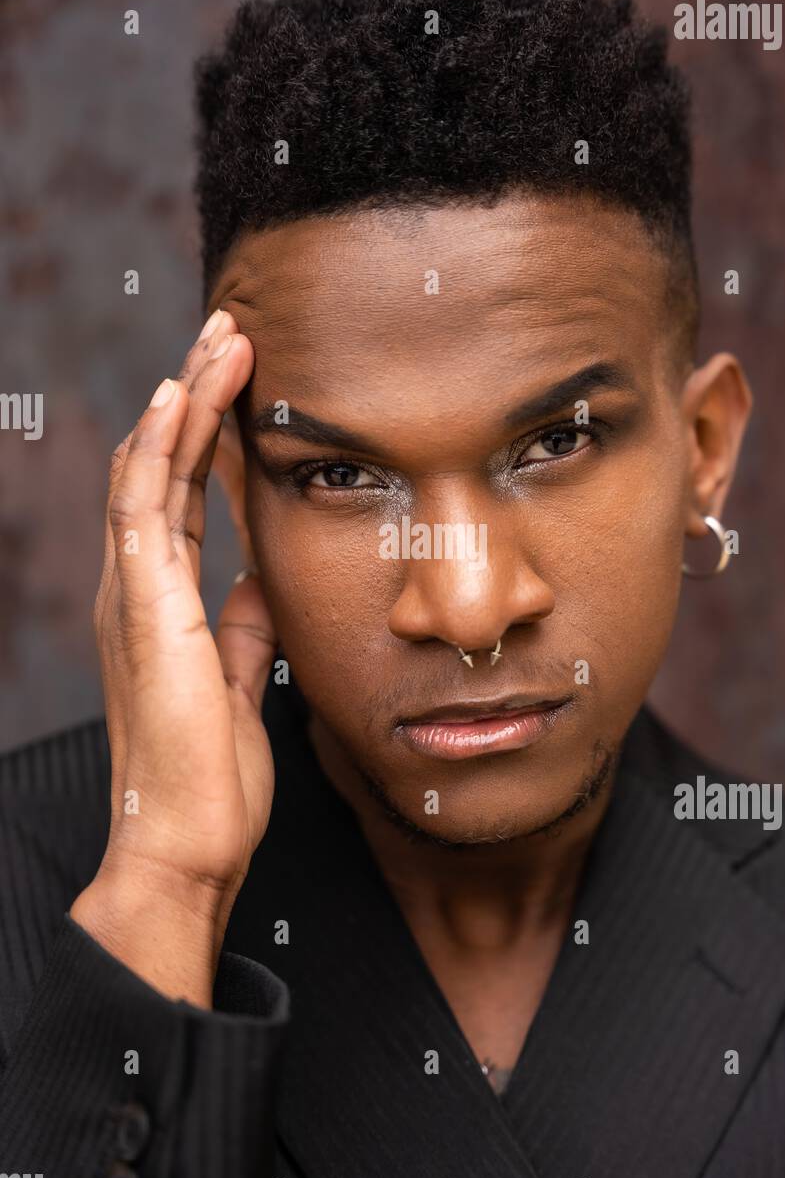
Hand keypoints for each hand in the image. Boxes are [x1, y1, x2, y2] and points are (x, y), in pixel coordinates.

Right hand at [71, 310, 275, 1004]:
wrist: (188, 844)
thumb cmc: (212, 777)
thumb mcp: (239, 680)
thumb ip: (243, 625)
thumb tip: (259, 580)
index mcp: (160, 603)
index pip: (179, 497)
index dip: (207, 436)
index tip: (244, 384)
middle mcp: (136, 587)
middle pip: (160, 466)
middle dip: (197, 395)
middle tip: (234, 332)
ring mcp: (132, 594)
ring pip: (149, 468)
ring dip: (186, 399)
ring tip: (223, 338)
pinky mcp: (142, 608)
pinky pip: (142, 506)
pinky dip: (159, 445)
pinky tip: (182, 394)